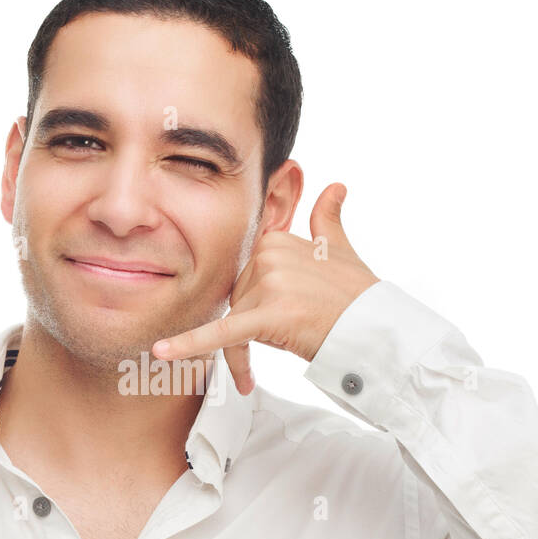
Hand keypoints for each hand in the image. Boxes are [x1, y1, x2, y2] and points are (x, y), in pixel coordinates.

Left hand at [151, 183, 379, 394]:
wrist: (376, 329)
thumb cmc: (357, 295)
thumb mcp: (341, 251)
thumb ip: (328, 218)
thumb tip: (335, 186)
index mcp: (275, 241)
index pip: (245, 279)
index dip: (258, 304)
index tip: (282, 317)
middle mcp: (268, 256)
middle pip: (238, 302)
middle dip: (254, 328)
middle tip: (289, 336)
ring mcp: (268, 284)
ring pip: (236, 325)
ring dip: (248, 351)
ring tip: (283, 351)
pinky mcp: (267, 316)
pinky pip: (222, 333)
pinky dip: (190, 344)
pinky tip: (161, 353)